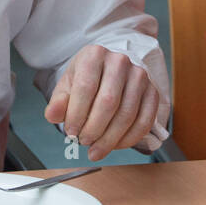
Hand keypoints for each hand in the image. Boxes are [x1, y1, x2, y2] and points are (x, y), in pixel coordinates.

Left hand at [44, 45, 161, 161]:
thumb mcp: (68, 85)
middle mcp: (120, 62)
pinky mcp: (153, 92)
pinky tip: (115, 146)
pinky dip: (129, 139)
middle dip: (94, 129)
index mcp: (95, 55)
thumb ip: (59, 101)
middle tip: (83, 142)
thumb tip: (52, 116)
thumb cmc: (87, 78)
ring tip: (96, 149)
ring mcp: (140, 76)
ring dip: (110, 138)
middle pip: (108, 102)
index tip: (70, 132)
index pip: (86, 88)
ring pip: (127, 114)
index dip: (77, 114)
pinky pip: (145, 121)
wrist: (110, 69)